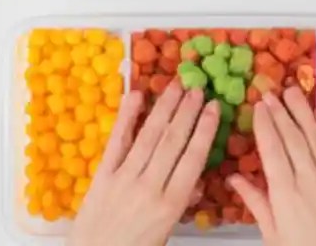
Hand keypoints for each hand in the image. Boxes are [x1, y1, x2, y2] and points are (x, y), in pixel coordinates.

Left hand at [68, 81, 218, 245]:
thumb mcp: (166, 232)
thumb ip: (179, 204)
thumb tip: (195, 183)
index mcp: (170, 204)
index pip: (193, 159)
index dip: (204, 130)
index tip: (213, 107)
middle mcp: (150, 186)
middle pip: (173, 141)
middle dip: (187, 112)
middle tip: (197, 87)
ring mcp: (124, 178)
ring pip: (149, 136)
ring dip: (164, 107)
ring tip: (176, 85)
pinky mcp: (102, 175)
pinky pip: (117, 141)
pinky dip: (126, 117)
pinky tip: (135, 96)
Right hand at [227, 87, 315, 245]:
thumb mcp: (272, 235)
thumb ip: (256, 203)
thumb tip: (234, 179)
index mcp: (285, 194)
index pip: (273, 150)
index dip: (265, 125)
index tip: (258, 105)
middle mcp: (310, 181)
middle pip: (294, 138)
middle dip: (281, 112)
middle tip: (271, 91)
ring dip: (304, 113)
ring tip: (293, 93)